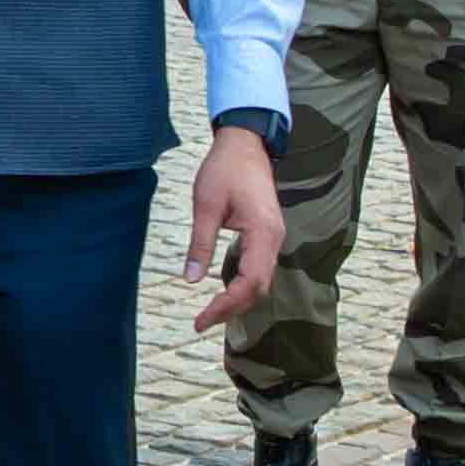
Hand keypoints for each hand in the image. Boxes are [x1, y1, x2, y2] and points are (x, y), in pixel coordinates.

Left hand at [185, 123, 283, 328]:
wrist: (246, 144)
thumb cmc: (224, 169)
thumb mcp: (205, 205)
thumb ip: (200, 244)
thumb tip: (190, 280)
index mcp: (262, 232)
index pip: (249, 283)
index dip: (226, 306)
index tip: (202, 319)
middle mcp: (274, 239)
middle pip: (259, 289)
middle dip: (231, 309)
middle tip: (201, 322)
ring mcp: (274, 238)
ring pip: (261, 281)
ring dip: (238, 300)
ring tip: (210, 313)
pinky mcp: (268, 235)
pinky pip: (260, 269)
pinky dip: (243, 286)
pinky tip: (223, 292)